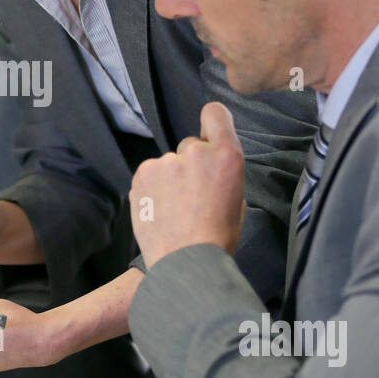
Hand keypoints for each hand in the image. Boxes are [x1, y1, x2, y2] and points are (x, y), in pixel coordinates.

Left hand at [130, 101, 246, 269]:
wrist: (186, 263)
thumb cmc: (217, 237)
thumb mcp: (237, 198)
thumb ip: (222, 171)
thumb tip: (208, 166)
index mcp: (226, 155)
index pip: (215, 113)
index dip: (211, 122)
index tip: (208, 133)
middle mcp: (194, 151)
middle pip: (190, 145)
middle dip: (191, 164)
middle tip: (193, 195)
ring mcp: (164, 162)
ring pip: (168, 163)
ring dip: (170, 178)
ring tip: (175, 210)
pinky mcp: (141, 175)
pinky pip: (150, 175)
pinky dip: (153, 189)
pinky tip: (161, 211)